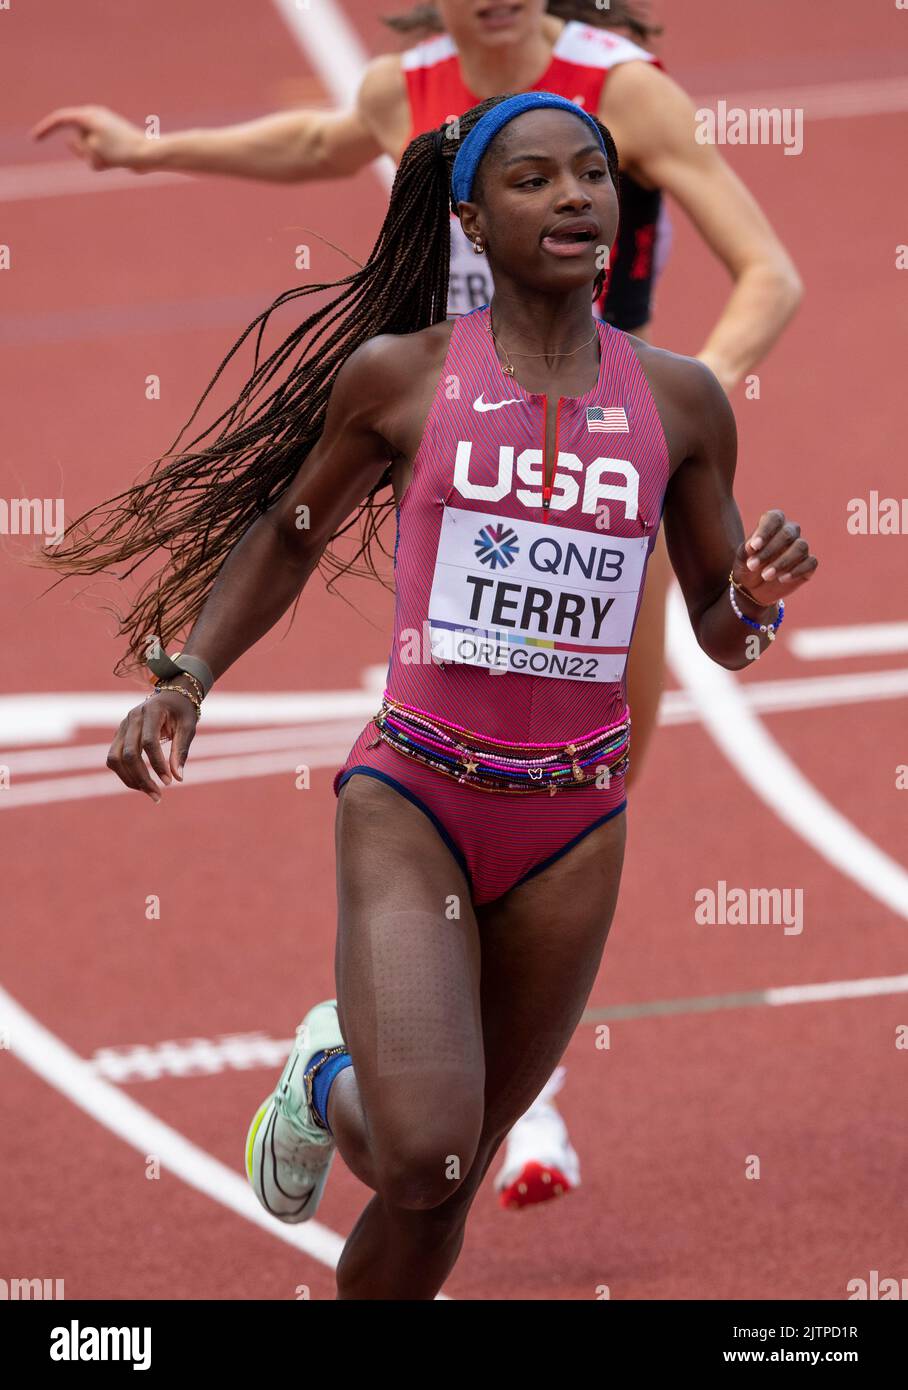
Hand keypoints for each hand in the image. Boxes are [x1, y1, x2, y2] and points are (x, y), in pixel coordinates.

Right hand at [31, 105, 148, 170]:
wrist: (148, 154)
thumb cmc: (121, 149)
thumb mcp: (93, 148)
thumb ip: (77, 145)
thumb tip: (72, 142)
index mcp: (88, 115)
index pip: (60, 119)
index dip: (45, 129)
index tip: (34, 140)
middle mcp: (94, 119)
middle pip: (75, 139)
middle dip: (82, 152)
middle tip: (101, 154)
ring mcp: (102, 130)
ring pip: (87, 149)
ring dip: (94, 158)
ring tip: (111, 159)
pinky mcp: (111, 142)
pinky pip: (98, 155)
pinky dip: (103, 161)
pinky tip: (116, 162)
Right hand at [106, 689, 197, 803]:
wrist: (171, 695)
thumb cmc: (182, 711)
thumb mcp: (188, 727)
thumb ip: (181, 751)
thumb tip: (178, 778)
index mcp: (151, 712)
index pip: (149, 742)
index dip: (157, 764)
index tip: (169, 782)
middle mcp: (132, 718)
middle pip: (128, 754)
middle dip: (142, 778)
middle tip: (158, 795)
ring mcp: (122, 726)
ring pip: (115, 759)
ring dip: (130, 780)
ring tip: (150, 793)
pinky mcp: (119, 735)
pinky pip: (114, 759)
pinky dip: (125, 774)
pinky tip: (141, 784)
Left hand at [733, 510, 818, 606]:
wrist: (754, 588)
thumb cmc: (748, 566)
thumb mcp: (742, 559)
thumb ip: (746, 550)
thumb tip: (752, 546)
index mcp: (773, 523)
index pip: (774, 518)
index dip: (765, 531)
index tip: (754, 546)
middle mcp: (790, 531)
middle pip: (787, 534)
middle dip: (770, 551)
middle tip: (752, 566)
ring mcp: (801, 547)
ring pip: (800, 547)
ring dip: (782, 562)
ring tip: (766, 576)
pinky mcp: (809, 563)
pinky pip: (810, 562)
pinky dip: (796, 571)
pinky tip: (782, 579)